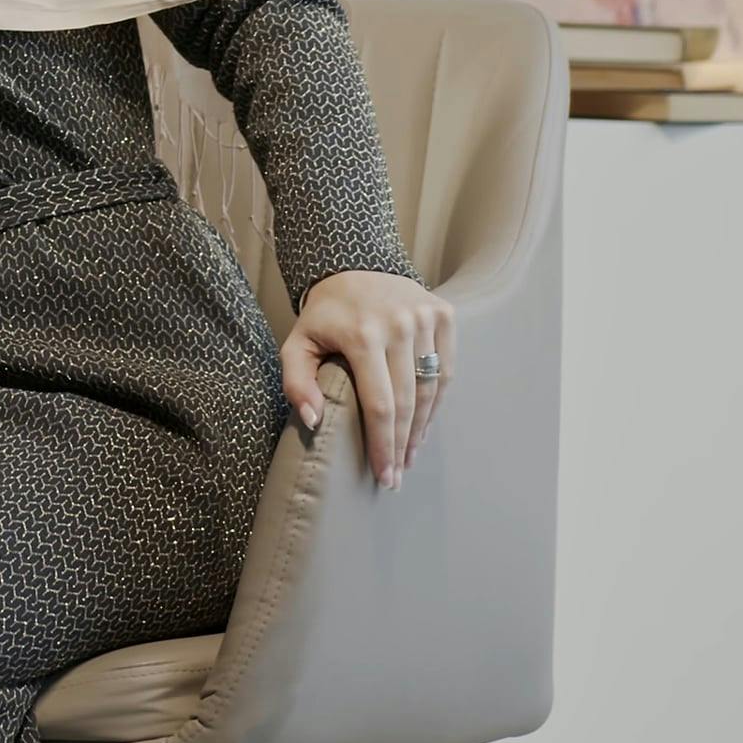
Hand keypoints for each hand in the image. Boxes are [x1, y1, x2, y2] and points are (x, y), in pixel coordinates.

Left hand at [283, 269, 453, 488]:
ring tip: (409, 455)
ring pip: (431, 388)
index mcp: (363, 334)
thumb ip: (296, 382)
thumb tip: (313, 421)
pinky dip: (436, 401)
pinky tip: (423, 424)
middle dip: (403, 445)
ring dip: (422, 428)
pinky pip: (445, 368)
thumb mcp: (297, 344)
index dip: (383, 445)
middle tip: (397, 476)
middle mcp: (400, 324)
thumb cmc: (324, 316)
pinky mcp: (444, 314)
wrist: (352, 266)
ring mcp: (425, 317)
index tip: (384, 476)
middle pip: (408, 401)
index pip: (379, 404)